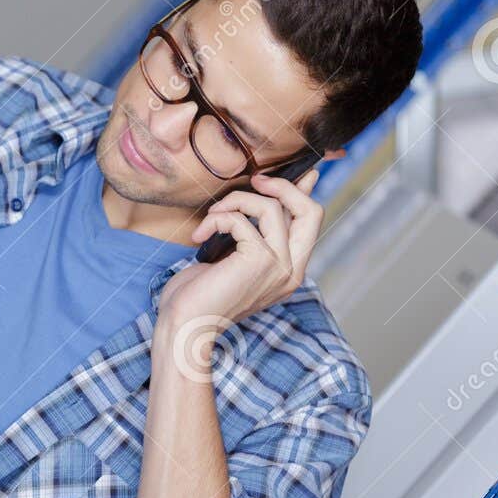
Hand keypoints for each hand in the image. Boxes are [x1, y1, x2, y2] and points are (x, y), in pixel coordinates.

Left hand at [159, 167, 322, 329]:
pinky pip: (241, 220)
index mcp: (289, 270)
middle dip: (283, 185)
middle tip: (255, 182)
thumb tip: (256, 201)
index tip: (293, 171)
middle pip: (312, 210)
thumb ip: (249, 234)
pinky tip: (200, 235)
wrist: (185, 325)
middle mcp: (291, 270)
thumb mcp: (231, 259)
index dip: (303, 190)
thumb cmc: (200, 294)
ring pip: (272, 208)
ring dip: (234, 202)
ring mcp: (279, 267)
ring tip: (211, 218)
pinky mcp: (259, 262)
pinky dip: (217, 219)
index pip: (312, 221)